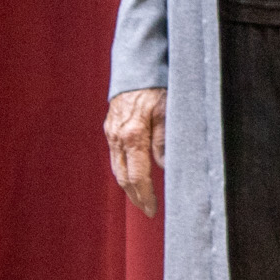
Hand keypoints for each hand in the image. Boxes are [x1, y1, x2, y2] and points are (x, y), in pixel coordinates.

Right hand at [105, 87, 166, 217]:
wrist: (137, 68)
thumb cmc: (158, 88)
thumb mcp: (169, 112)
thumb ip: (164, 140)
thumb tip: (163, 166)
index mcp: (133, 135)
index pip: (137, 176)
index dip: (144, 195)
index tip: (152, 210)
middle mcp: (117, 137)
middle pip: (123, 177)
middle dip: (135, 196)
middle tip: (148, 210)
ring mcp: (111, 133)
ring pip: (117, 168)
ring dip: (128, 186)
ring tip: (142, 199)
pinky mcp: (110, 129)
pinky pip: (115, 156)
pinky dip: (124, 170)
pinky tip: (134, 177)